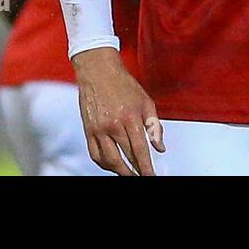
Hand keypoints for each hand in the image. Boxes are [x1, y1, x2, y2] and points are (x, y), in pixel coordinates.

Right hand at [71, 47, 163, 175]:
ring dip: (120, 171)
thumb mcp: (146, 101)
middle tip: (141, 176)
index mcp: (130, 117)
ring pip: (109, 160)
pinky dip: (104, 164)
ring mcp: (99, 129)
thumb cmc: (123, 84)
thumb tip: (160, 147)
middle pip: (125, 158)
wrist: (98, 71)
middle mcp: (113, 125)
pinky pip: (95, 154)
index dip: (146, 167)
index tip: (151, 176)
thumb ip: (154, 126)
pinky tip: (112, 166)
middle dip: (135, 171)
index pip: (140, 150)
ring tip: (129, 173)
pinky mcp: (88, 130)